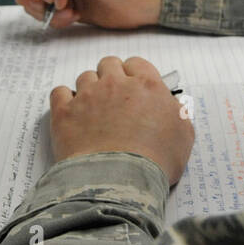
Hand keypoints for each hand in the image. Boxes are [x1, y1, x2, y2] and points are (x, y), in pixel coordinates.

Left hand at [50, 56, 194, 184]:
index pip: (137, 64)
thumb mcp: (184, 136)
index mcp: (146, 85)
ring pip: (85, 77)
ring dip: (90, 88)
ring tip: (94, 110)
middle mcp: (115, 84)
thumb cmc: (155, 161)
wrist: (120, 181)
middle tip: (115, 98)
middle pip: (109, 64)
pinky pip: (59, 92)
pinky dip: (64, 99)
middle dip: (111, 77)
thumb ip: (179, 114)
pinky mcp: (65, 113)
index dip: (135, 75)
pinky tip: (72, 112)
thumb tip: (172, 107)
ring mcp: (88, 96)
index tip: (135, 87)